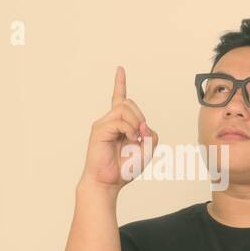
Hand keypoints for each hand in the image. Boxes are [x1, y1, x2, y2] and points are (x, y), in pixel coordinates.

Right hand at [81, 66, 158, 190]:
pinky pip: (120, 121)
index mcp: (120, 124)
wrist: (108, 182)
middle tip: (141, 136)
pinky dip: (129, 130)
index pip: (119, 99)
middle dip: (141, 117)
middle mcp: (110, 121)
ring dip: (136, 122)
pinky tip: (130, 140)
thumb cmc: (125, 168)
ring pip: (125, 108)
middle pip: (129, 103)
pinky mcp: (99, 130)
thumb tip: (143, 125)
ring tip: (134, 139)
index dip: (120, 83)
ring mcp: (103, 124)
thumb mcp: (147, 151)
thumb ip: (151, 136)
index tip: (120, 68)